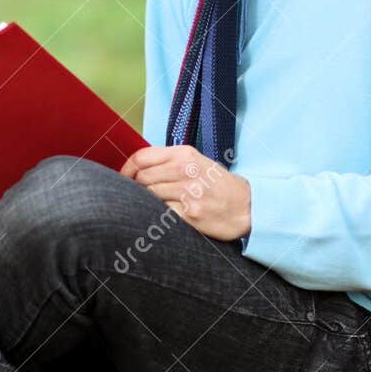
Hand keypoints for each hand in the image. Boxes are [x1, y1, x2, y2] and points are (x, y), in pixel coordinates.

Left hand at [119, 144, 250, 241]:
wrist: (247, 206)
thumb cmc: (218, 185)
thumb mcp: (197, 162)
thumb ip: (169, 161)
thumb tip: (136, 169)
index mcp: (185, 154)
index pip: (142, 157)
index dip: (127, 169)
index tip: (123, 178)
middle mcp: (185, 170)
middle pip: (142, 178)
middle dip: (135, 188)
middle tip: (138, 196)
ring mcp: (188, 192)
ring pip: (149, 196)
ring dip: (147, 202)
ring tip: (153, 206)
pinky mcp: (190, 214)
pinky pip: (161, 213)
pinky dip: (157, 215)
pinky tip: (163, 217)